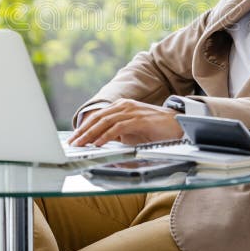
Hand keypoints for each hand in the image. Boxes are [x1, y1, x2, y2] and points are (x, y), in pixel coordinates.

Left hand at [68, 98, 183, 146]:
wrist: (177, 124)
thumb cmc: (154, 129)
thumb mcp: (131, 131)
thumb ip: (117, 134)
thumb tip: (100, 142)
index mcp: (121, 106)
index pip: (97, 116)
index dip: (84, 127)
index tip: (73, 138)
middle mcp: (124, 106)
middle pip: (98, 118)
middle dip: (83, 131)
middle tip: (72, 142)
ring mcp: (131, 111)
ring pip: (105, 122)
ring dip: (90, 134)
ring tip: (81, 144)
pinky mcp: (138, 119)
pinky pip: (118, 128)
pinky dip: (106, 136)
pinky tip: (98, 143)